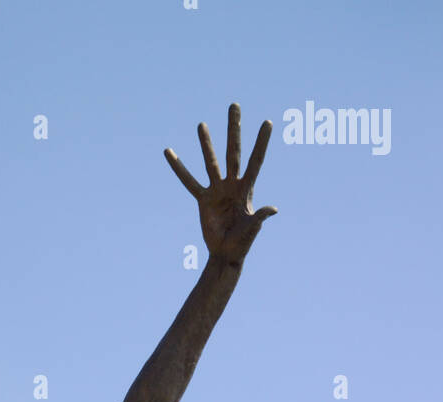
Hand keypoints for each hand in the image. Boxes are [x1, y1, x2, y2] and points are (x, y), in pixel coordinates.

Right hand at [164, 103, 276, 264]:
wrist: (225, 254)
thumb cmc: (242, 243)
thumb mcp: (251, 229)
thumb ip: (260, 218)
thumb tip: (273, 209)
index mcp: (246, 189)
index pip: (255, 161)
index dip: (261, 143)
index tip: (267, 122)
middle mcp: (232, 184)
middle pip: (233, 152)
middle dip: (234, 130)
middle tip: (234, 106)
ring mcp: (217, 190)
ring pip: (211, 162)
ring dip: (207, 143)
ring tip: (202, 125)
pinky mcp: (202, 199)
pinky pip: (188, 181)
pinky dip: (179, 168)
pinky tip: (170, 153)